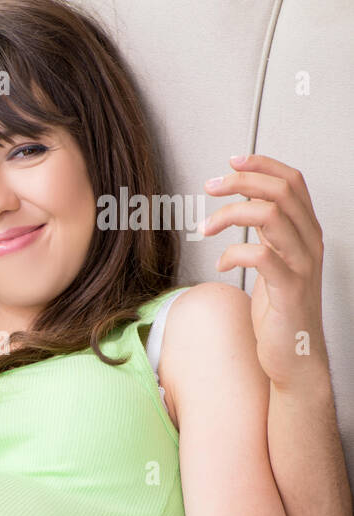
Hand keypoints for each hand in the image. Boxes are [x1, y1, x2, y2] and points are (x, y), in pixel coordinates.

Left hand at [204, 154, 327, 392]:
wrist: (296, 355)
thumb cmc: (280, 309)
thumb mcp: (274, 261)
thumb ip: (266, 233)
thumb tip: (239, 203)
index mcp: (306, 232)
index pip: (293, 182)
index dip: (263, 165)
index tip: (231, 161)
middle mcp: (310, 242)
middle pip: (281, 191)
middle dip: (240, 181)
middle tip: (209, 187)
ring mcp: (302, 265)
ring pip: (270, 215)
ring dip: (229, 215)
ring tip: (205, 228)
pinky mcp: (289, 289)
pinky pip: (259, 255)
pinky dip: (231, 254)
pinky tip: (219, 265)